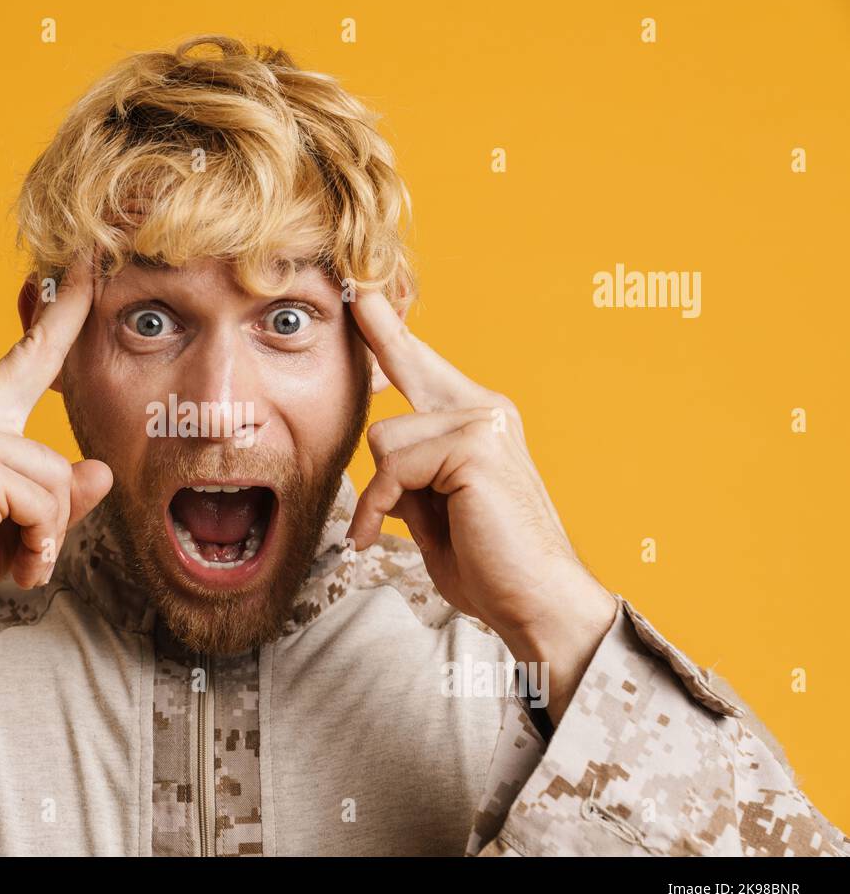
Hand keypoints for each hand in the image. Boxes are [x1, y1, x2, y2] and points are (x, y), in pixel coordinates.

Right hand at [0, 256, 111, 703]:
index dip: (64, 311)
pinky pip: (44, 502)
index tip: (89, 263)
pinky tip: (13, 567)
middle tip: (30, 555)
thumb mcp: (6, 528)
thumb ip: (53, 499)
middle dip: (52, 517)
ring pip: (56, 481)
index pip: (29, 355)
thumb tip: (100, 472)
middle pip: (57, 453)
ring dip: (44, 537)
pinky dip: (38, 544)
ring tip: (14, 562)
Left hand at [344, 288, 616, 702]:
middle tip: (354, 289)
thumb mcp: (434, 514)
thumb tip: (381, 459)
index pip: (424, 367)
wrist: (538, 604)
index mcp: (479, 422)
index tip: (367, 292)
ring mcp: (484, 423)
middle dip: (380, 331)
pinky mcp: (475, 446)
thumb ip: (410, 477)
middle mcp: (486, 411)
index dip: (393, 332)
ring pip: (386, 437)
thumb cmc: (489, 567)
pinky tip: (380, 535)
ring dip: (378, 491)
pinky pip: (394, 467)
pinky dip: (380, 506)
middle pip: (405, 369)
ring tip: (386, 529)